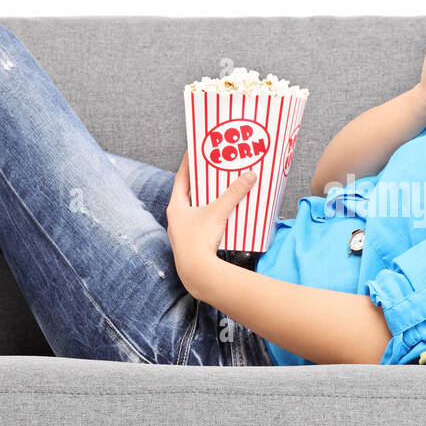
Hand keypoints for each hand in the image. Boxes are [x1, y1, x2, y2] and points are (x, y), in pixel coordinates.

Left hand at [167, 150, 257, 299]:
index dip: (188, 164)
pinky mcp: (191, 243)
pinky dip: (210, 216)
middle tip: (212, 170)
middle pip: (188, 194)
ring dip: (206, 201)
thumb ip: (233, 194)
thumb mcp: (218, 213)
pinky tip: (222, 217)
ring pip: (194, 210)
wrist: (196, 273)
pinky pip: (200, 224)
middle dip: (201, 183)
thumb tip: (249, 176)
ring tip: (220, 191)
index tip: (195, 152)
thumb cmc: (200, 241)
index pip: (181, 178)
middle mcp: (176, 218)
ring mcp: (182, 232)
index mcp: (176, 207)